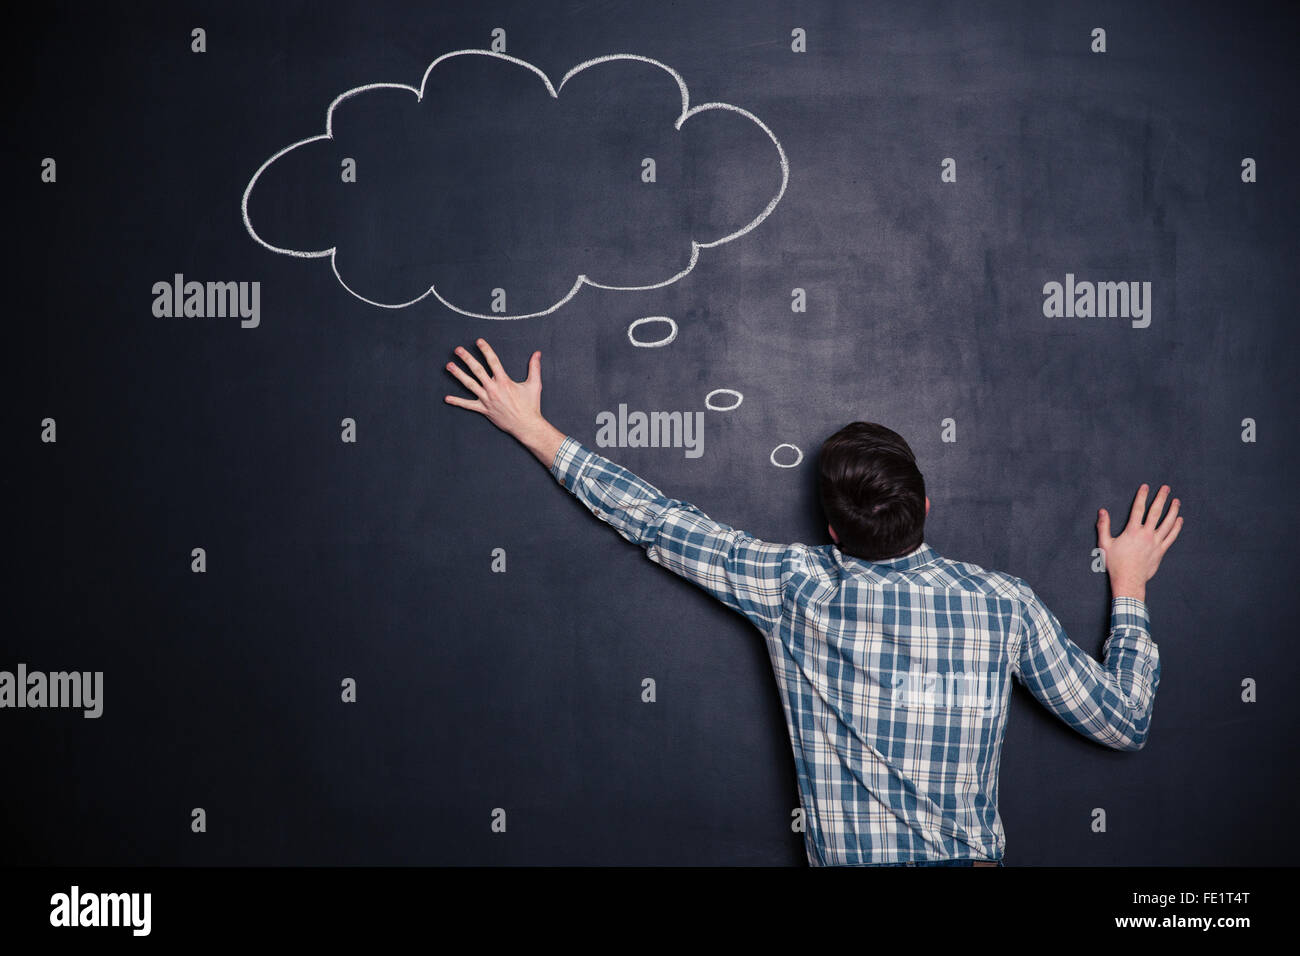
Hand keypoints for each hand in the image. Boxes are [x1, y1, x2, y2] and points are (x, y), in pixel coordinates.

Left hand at [444, 339, 565, 465]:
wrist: (526, 425)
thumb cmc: (531, 406)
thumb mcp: (534, 384)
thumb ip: (534, 367)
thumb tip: (537, 353)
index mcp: (505, 381)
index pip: (493, 361)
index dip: (486, 350)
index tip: (479, 341)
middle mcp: (493, 389)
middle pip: (477, 370)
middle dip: (467, 358)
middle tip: (458, 350)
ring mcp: (487, 399)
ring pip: (470, 384)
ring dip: (458, 374)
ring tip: (449, 365)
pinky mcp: (484, 410)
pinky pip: (468, 405)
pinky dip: (457, 401)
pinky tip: (447, 398)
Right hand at [1098, 484, 1183, 601]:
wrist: (1129, 580)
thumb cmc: (1115, 563)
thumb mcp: (1104, 544)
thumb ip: (1103, 526)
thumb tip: (1102, 511)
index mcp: (1132, 531)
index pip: (1138, 509)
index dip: (1142, 496)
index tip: (1145, 487)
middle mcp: (1146, 534)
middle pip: (1156, 512)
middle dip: (1161, 498)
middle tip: (1166, 488)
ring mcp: (1156, 542)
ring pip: (1167, 523)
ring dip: (1173, 511)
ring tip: (1176, 501)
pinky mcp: (1161, 550)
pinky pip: (1171, 536)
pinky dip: (1176, 527)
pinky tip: (1179, 520)